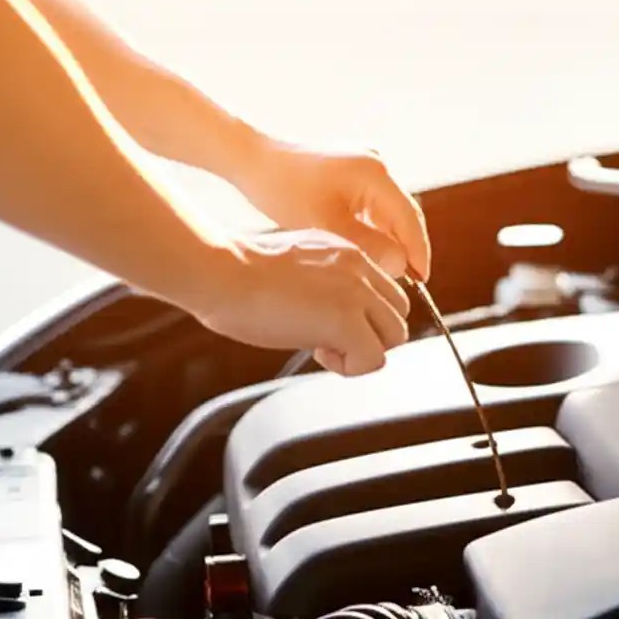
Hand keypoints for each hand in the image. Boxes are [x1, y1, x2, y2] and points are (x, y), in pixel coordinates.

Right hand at [189, 229, 409, 375]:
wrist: (221, 272)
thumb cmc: (239, 272)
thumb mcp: (296, 265)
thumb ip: (324, 280)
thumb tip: (326, 308)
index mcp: (348, 251)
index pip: (385, 291)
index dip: (363, 316)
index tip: (329, 321)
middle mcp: (361, 268)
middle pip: (397, 314)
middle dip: (370, 334)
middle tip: (328, 339)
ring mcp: (357, 294)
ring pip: (394, 336)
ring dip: (362, 350)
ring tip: (321, 346)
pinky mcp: (347, 322)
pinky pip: (374, 359)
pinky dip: (350, 367)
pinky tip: (317, 352)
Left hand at [234, 139, 430, 279]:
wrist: (251, 159)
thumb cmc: (283, 189)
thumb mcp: (326, 225)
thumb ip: (368, 246)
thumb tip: (401, 266)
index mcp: (376, 173)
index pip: (410, 219)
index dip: (418, 252)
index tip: (422, 281)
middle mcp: (376, 165)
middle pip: (402, 214)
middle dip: (404, 247)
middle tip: (405, 282)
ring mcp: (363, 165)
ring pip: (386, 211)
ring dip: (386, 239)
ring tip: (383, 270)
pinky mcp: (349, 171)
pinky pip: (370, 204)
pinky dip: (371, 228)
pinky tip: (363, 249)